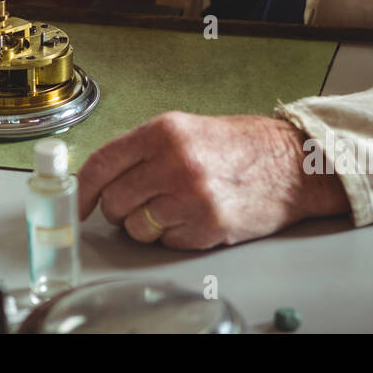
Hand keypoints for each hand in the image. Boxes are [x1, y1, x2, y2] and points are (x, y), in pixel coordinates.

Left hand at [77, 112, 349, 248]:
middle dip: (120, 209)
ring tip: (174, 208)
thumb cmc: (240, 146)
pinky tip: (195, 217)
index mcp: (163, 131)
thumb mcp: (186, 129)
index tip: (80, 205)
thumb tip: (99, 177)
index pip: (101, 164)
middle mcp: (173, 162)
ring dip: (148, 226)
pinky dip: (175, 236)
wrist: (292, 164)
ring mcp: (190, 197)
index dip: (83, 190)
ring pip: (136, 228)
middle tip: (140, 203)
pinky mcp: (206, 226)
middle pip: (114, 201)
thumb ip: (142, 150)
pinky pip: (166, 242)